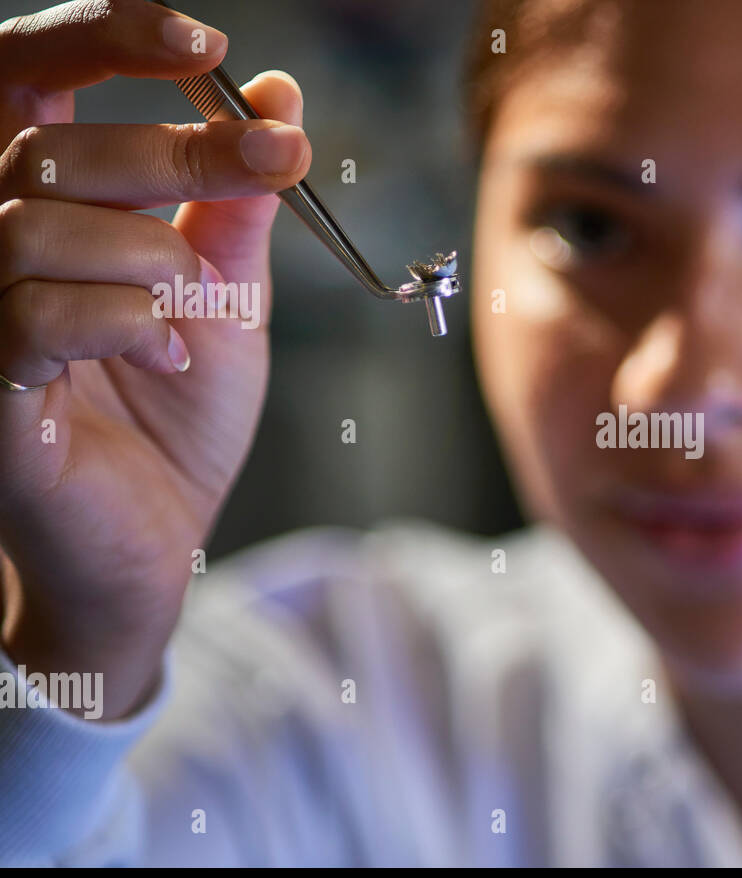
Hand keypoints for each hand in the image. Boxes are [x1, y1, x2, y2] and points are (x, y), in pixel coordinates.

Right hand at [0, 0, 310, 717]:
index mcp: (42, 207)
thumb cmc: (179, 414)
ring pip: (38, 223)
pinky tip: (170, 357)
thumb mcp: (225, 294)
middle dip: (178, 148)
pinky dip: (129, 323)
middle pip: (49, 147)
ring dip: (155, 258)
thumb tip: (278, 97)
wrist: (161, 535)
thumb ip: (236, 202)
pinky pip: (37, 312)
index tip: (206, 44)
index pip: (33, 79)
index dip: (104, 40)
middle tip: (275, 161)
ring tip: (199, 313)